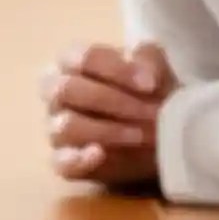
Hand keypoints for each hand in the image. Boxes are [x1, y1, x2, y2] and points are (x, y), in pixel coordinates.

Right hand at [39, 42, 176, 186]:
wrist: (161, 133)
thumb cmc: (148, 92)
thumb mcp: (155, 68)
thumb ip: (149, 59)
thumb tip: (145, 72)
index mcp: (72, 62)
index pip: (82, 57)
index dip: (116, 69)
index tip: (151, 84)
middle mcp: (57, 93)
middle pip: (66, 89)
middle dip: (110, 100)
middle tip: (149, 113)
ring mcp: (56, 128)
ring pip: (65, 126)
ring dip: (105, 130)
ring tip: (139, 135)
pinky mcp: (64, 160)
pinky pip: (60, 162)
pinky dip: (78, 159)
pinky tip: (100, 154)